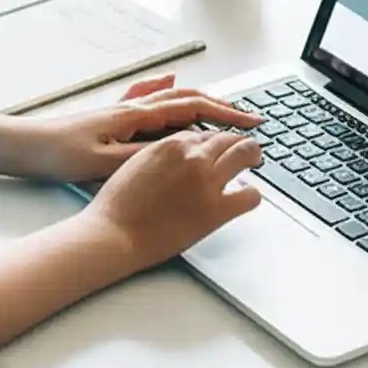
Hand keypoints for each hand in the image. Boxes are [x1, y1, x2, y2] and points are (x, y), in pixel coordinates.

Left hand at [24, 76, 262, 182]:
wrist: (25, 145)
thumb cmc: (60, 154)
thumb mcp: (105, 162)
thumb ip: (145, 154)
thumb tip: (182, 149)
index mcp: (135, 115)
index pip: (193, 109)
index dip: (227, 116)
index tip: (253, 124)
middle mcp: (132, 106)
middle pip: (188, 98)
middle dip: (223, 108)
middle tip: (250, 120)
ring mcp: (122, 108)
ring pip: (172, 97)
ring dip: (202, 100)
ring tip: (225, 108)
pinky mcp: (110, 115)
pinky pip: (149, 97)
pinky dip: (167, 90)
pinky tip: (169, 81)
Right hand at [85, 130, 263, 269]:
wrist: (114, 233)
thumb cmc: (117, 206)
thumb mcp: (136, 164)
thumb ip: (161, 155)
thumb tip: (178, 159)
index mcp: (170, 144)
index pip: (203, 133)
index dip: (211, 143)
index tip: (215, 149)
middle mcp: (192, 156)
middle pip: (227, 138)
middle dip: (236, 143)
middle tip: (245, 151)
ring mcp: (207, 180)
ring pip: (244, 154)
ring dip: (250, 156)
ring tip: (253, 162)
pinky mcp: (216, 209)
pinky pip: (250, 195)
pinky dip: (251, 193)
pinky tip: (245, 195)